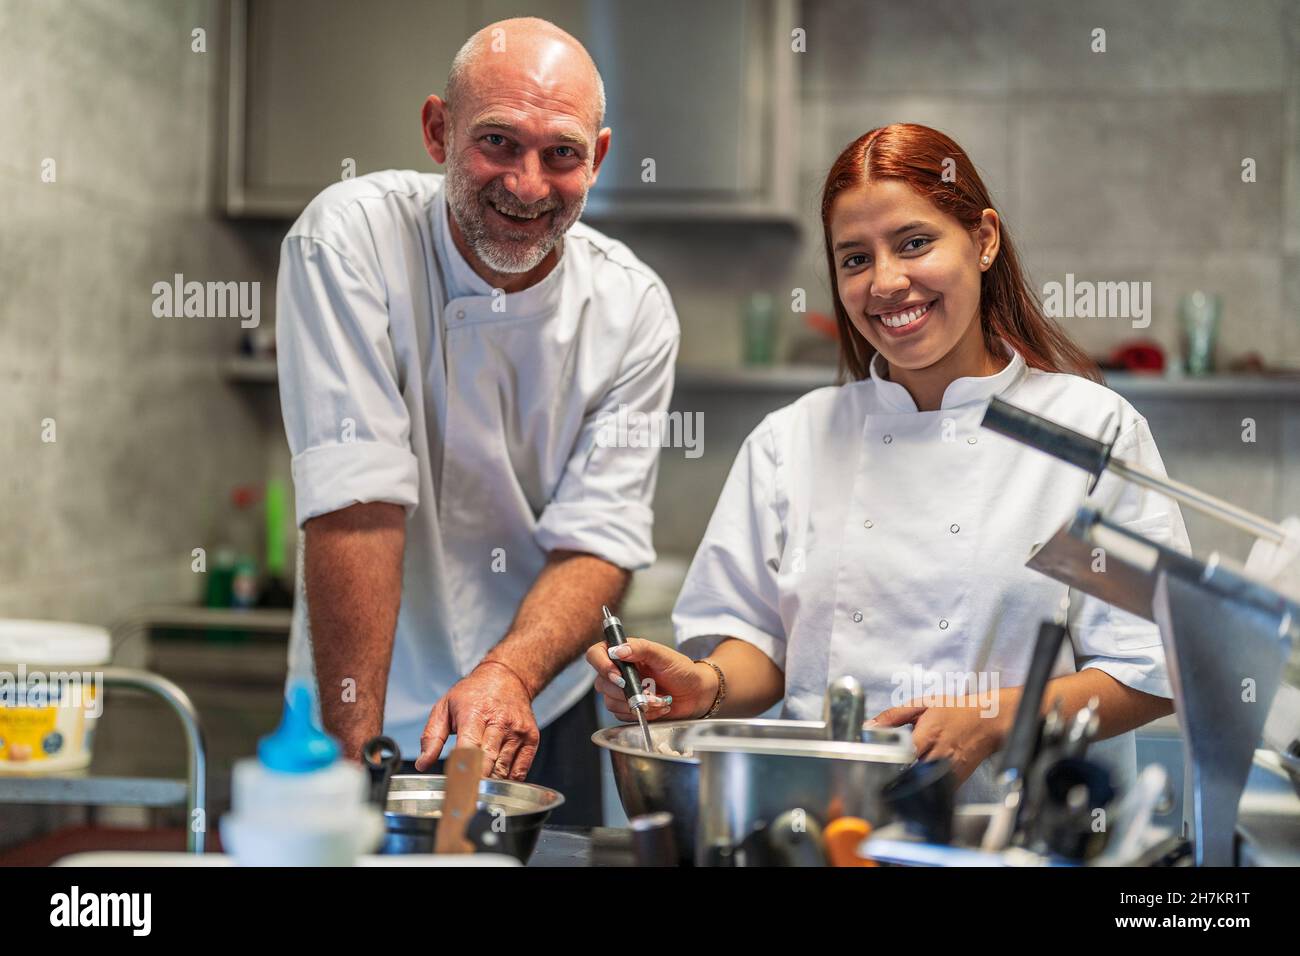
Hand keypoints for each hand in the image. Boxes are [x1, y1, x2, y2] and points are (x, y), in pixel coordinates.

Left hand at [414, 662, 539, 779]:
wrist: (508, 677)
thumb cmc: (473, 694)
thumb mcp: (445, 707)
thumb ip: (432, 737)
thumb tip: (423, 763)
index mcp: (475, 714)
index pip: (470, 747)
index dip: (463, 770)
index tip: (456, 789)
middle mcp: (500, 722)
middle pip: (488, 762)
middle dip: (476, 783)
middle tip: (464, 799)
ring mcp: (518, 731)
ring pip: (504, 769)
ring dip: (490, 783)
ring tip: (478, 788)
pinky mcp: (531, 738)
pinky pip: (520, 770)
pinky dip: (508, 779)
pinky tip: (496, 778)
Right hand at [584, 638, 718, 721]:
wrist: (695, 693)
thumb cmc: (681, 670)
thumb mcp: (663, 655)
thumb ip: (641, 649)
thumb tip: (618, 650)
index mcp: (624, 652)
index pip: (596, 654)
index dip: (602, 666)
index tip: (619, 676)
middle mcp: (619, 671)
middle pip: (601, 682)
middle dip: (627, 691)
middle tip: (649, 691)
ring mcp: (622, 691)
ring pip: (611, 702)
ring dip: (636, 704)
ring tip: (658, 700)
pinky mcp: (627, 708)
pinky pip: (622, 715)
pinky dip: (641, 713)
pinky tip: (657, 707)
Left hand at [869, 695, 1007, 784]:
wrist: (988, 722)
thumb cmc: (955, 711)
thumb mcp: (923, 705)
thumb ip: (893, 716)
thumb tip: (868, 726)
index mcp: (929, 734)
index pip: (903, 753)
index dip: (887, 760)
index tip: (874, 762)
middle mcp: (939, 755)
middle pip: (909, 773)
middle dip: (893, 774)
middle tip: (881, 773)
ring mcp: (949, 770)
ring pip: (921, 785)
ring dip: (907, 783)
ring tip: (895, 779)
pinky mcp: (956, 781)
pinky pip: (934, 791)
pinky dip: (922, 788)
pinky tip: (915, 781)